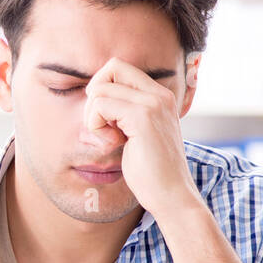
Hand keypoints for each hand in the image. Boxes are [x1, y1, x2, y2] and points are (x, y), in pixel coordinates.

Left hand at [82, 57, 201, 220]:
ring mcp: (153, 103)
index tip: (106, 118)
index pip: (120, 68)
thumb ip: (121, 114)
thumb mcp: (135, 134)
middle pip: (111, 68)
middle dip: (94, 96)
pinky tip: (112, 143)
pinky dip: (95, 125)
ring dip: (93, 116)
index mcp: (159, 97)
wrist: (171, 194)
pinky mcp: (143, 117)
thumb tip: (92, 98)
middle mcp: (159, 94)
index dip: (102, 88)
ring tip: (110, 139)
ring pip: (100, 89)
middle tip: (101, 125)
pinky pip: (100, 105)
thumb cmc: (151, 172)